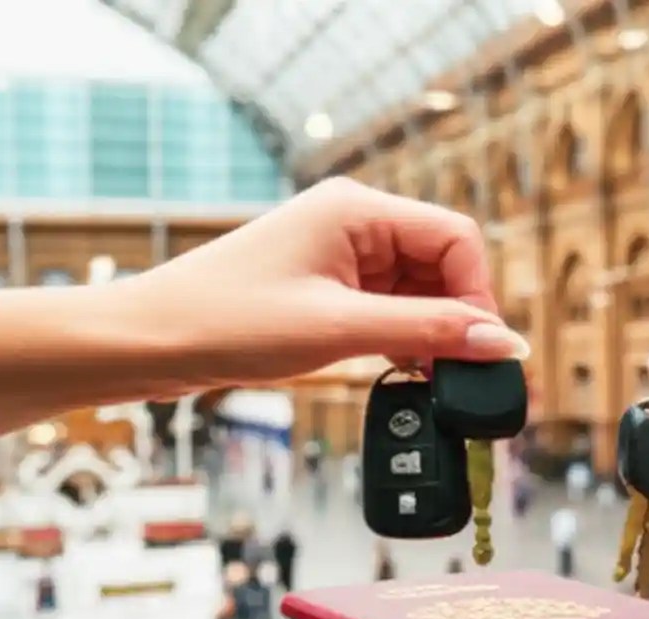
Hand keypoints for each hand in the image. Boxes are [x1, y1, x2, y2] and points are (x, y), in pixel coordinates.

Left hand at [124, 177, 528, 387]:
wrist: (145, 342)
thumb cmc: (225, 321)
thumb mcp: (339, 328)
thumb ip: (429, 331)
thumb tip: (503, 340)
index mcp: (357, 209)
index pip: (456, 237)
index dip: (479, 294)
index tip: (483, 349)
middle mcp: (354, 222)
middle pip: (442, 264)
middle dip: (459, 317)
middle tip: (466, 375)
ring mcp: (340, 255)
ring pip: (419, 289)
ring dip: (432, 332)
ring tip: (432, 378)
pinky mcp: (327, 287)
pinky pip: (390, 307)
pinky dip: (404, 338)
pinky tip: (404, 370)